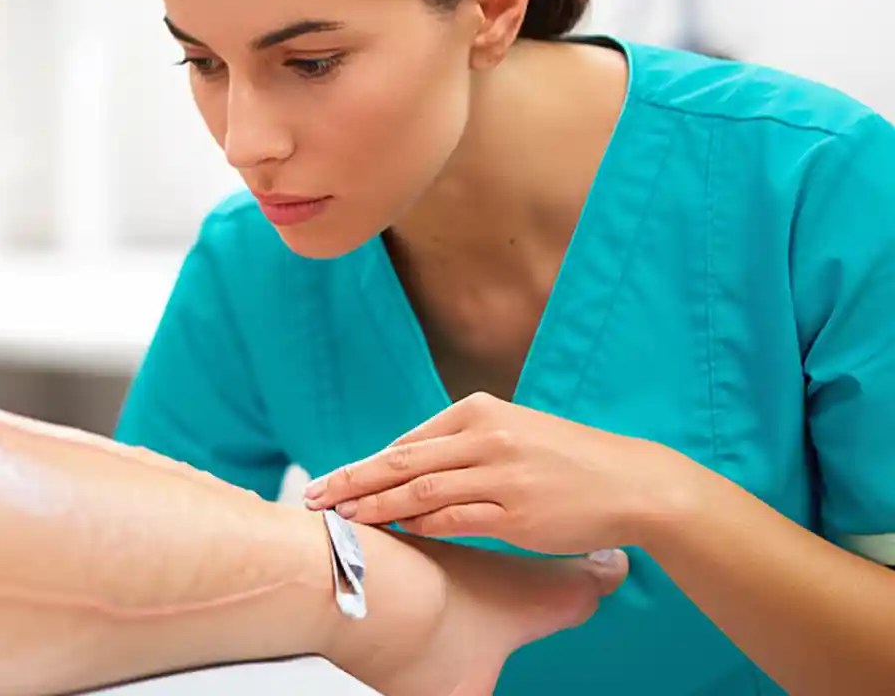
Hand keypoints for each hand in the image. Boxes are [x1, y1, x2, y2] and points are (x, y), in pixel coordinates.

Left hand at [303, 392, 707, 554]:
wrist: (630, 482)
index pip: (407, 442)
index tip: (331, 481)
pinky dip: (420, 525)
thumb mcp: (511, 433)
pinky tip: (397, 532)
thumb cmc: (566, 461)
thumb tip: (404, 466)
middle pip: (401, 462)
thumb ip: (460, 446)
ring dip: (374, 507)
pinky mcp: (516, 512)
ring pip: (420, 491)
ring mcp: (501, 474)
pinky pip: (455, 519)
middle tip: (314, 499)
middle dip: (351, 482)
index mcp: (481, 412)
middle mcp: (486, 438)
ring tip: (341, 519)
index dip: (364, 465)